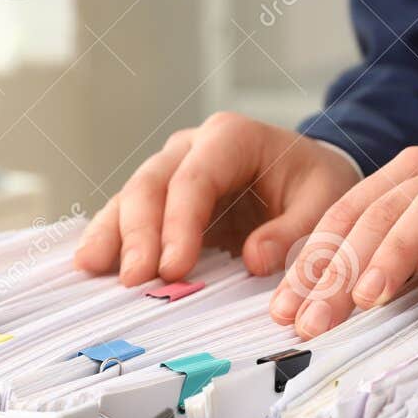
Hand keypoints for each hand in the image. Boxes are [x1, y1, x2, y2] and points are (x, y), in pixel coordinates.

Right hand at [73, 112, 362, 284]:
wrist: (310, 177)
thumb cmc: (317, 185)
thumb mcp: (325, 202)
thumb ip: (296, 230)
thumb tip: (256, 259)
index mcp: (232, 137)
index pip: (195, 178)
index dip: (179, 224)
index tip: (174, 269)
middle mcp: (192, 148)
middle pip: (151, 184)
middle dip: (138, 234)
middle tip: (135, 281)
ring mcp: (171, 173)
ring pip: (130, 197)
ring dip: (112, 236)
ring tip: (91, 270)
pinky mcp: (162, 203)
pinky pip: (127, 217)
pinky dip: (110, 240)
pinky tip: (91, 265)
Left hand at [268, 147, 417, 337]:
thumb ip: (381, 261)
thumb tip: (320, 305)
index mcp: (403, 176)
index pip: (346, 214)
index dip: (313, 261)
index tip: (287, 309)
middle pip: (380, 212)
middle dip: (344, 267)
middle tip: (319, 317)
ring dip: (398, 251)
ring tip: (372, 296)